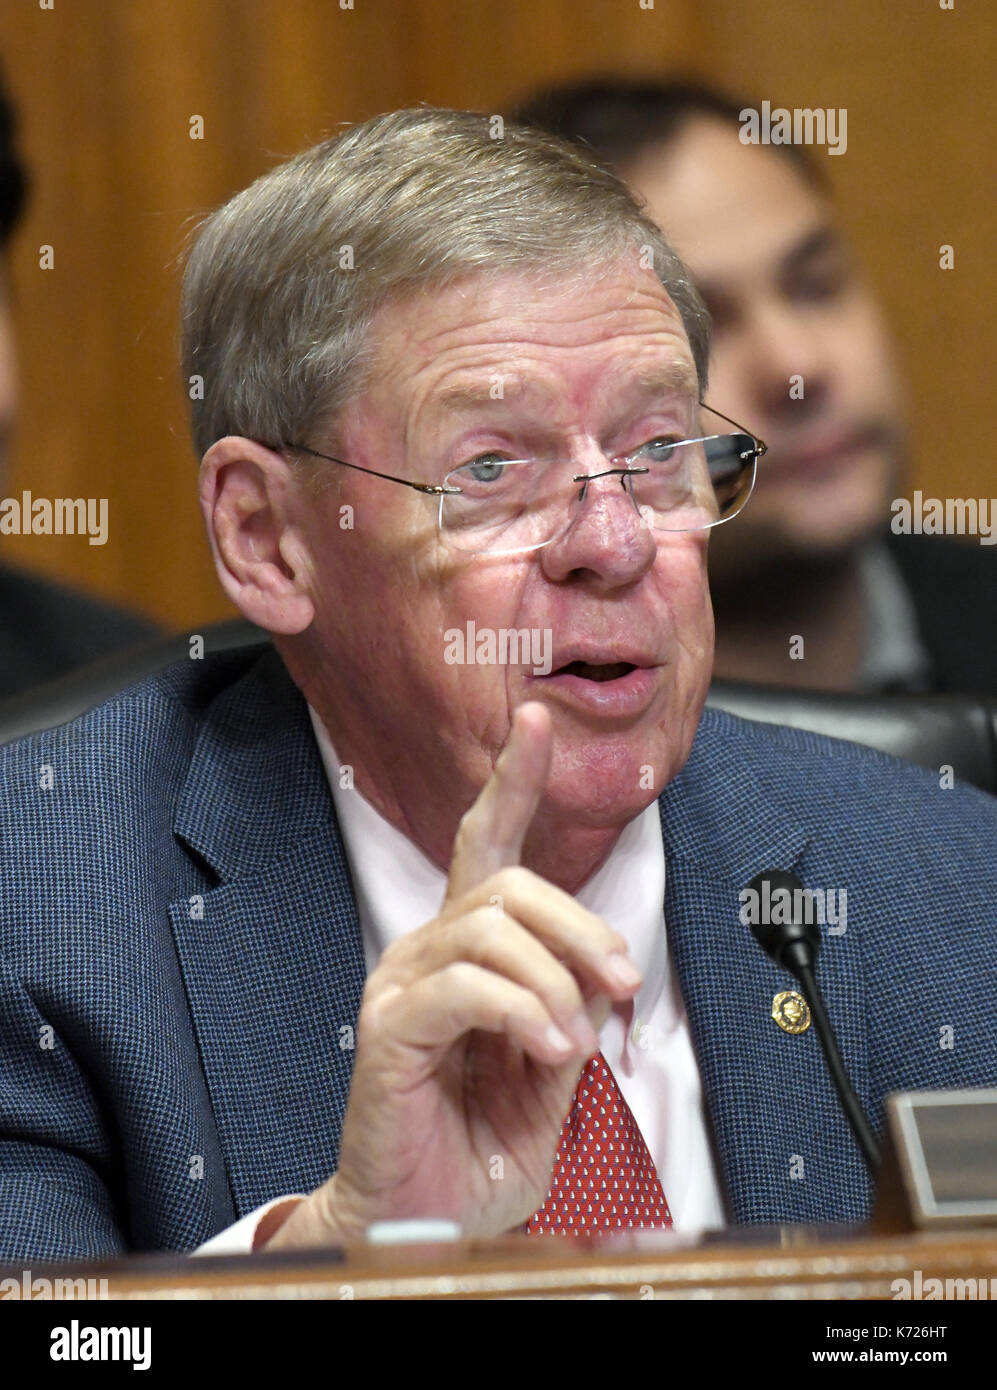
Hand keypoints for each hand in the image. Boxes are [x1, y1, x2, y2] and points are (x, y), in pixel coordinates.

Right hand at [263, 701, 642, 1247]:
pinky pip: (467, 985)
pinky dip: (524, 1010)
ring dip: (557, 978)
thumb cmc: (479, 1145)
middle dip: (583, 925)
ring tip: (574, 1040)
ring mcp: (401, 982)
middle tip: (624, 982)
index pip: (487, 844)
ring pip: (492, 926)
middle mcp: (427, 949)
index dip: (513, 779)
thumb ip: (571, 1011)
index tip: (535, 720)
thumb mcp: (551, 1073)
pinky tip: (547, 1049)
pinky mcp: (389, 1027)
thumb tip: (601, 977)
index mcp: (467, 949)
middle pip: (510, 883)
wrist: (426, 1219)